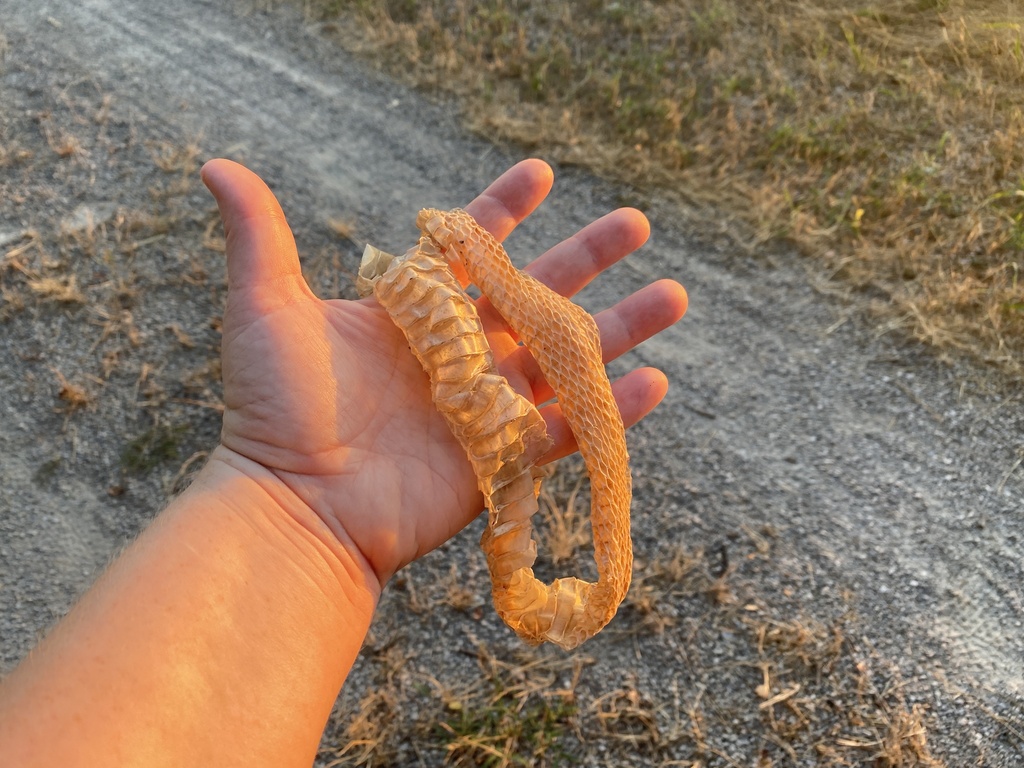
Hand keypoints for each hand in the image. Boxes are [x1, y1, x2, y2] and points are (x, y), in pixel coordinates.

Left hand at [201, 158, 687, 586]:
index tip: (542, 173)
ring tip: (674, 296)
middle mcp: (456, 354)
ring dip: (621, 329)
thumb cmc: (276, 409)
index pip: (470, 248)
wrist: (295, 506)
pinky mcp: (502, 461)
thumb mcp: (265, 310)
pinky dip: (611, 411)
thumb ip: (258, 237)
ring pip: (565, 358)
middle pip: (536, 294)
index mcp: (413, 312)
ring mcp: (484, 408)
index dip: (506, 210)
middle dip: (588, 257)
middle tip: (637, 223)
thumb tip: (215, 164)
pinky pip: (567, 431)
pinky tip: (655, 382)